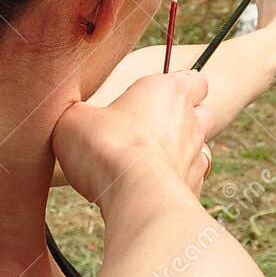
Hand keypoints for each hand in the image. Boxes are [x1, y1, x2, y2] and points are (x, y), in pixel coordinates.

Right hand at [53, 72, 212, 207]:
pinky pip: (188, 180)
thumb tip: (73, 118)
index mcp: (167, 90)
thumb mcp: (74, 119)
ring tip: (146, 162)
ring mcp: (195, 156)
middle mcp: (190, 120)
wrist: (136, 196)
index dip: (178, 86)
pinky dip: (173, 182)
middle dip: (184, 118)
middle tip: (150, 128)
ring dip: (178, 152)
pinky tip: (148, 189)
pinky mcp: (194, 189)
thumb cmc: (107, 147)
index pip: (194, 79)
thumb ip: (79, 113)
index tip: (155, 95)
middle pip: (202, 112)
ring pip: (197, 148)